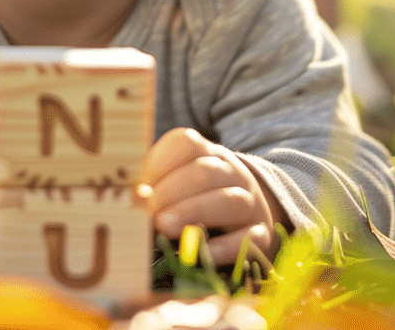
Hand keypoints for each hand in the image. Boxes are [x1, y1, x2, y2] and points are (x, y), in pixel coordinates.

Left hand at [139, 127, 283, 265]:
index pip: (187, 143)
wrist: (250, 216)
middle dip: (173, 190)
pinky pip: (249, 239)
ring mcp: (251, 204)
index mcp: (208, 154)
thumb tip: (133, 199)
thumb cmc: (197, 198)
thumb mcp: (178, 182)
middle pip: (206, 172)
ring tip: (165, 226)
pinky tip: (200, 251)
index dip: (160, 162)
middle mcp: (233, 174)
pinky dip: (224, 247)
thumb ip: (154, 188)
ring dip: (195, 211)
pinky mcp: (262, 236)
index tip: (139, 184)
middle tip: (149, 210)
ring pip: (230, 201)